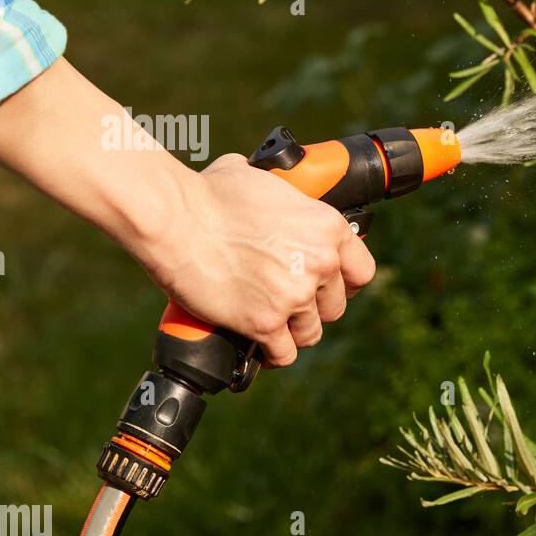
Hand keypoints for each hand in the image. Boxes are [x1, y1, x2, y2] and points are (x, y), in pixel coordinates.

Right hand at [139, 154, 376, 366]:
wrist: (173, 218)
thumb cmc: (208, 194)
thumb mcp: (262, 179)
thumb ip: (283, 195)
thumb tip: (275, 187)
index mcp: (328, 228)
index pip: (362, 272)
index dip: (344, 283)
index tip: (329, 287)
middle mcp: (320, 263)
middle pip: (334, 306)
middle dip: (313, 307)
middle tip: (288, 302)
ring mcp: (295, 295)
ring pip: (310, 333)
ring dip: (292, 331)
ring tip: (271, 323)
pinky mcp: (265, 323)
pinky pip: (284, 354)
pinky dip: (272, 355)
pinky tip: (261, 349)